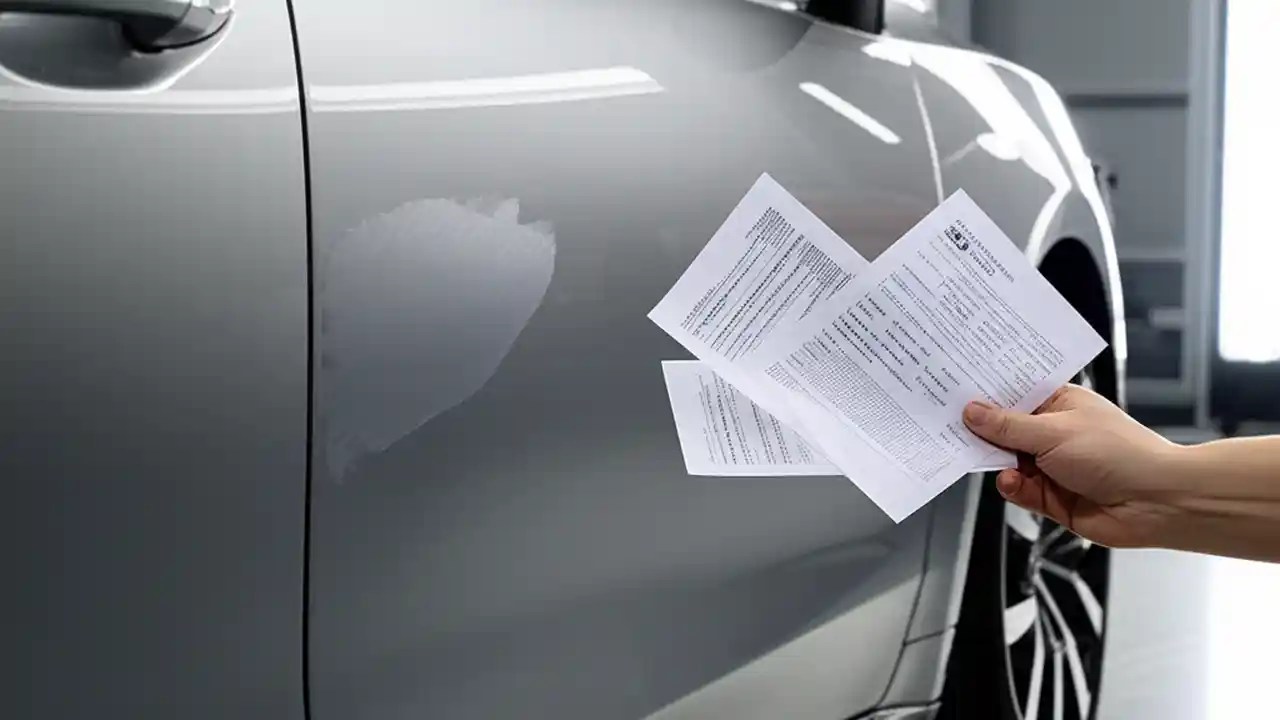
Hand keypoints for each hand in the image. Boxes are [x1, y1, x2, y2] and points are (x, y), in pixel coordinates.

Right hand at [962, 384, 1181, 547]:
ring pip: (1006, 461)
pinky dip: (1013, 488)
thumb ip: (1007, 426)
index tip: (955, 391)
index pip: (1014, 394)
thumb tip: (972, 412)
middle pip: (1004, 429)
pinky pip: (1018, 490)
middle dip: (983, 431)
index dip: (986, 394)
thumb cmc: (1118, 454)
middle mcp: (1054, 433)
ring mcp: (1052, 465)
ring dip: (998, 462)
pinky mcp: (1051, 497)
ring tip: (994, 461)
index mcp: (1059, 404)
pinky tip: (1014, 483)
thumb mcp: (1053, 432)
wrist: (1156, 503)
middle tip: (952, 427)